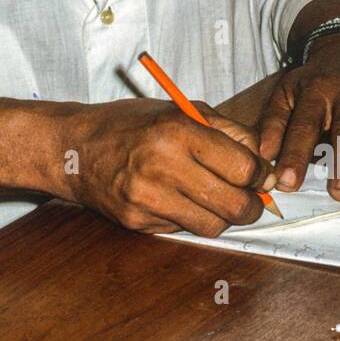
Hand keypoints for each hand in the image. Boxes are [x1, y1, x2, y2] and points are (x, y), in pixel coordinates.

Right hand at [63, 97, 276, 237]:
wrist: (75, 148)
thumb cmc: (131, 124)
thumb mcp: (181, 110)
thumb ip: (227, 131)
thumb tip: (265, 165)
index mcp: (179, 130)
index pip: (243, 167)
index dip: (260, 175)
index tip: (261, 176)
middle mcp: (163, 165)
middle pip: (233, 204)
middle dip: (251, 206)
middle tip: (250, 200)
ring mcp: (148, 197)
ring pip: (212, 226)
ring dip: (222, 218)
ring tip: (216, 201)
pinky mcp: (136, 220)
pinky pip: (182, 230)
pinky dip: (189, 218)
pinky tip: (178, 200)